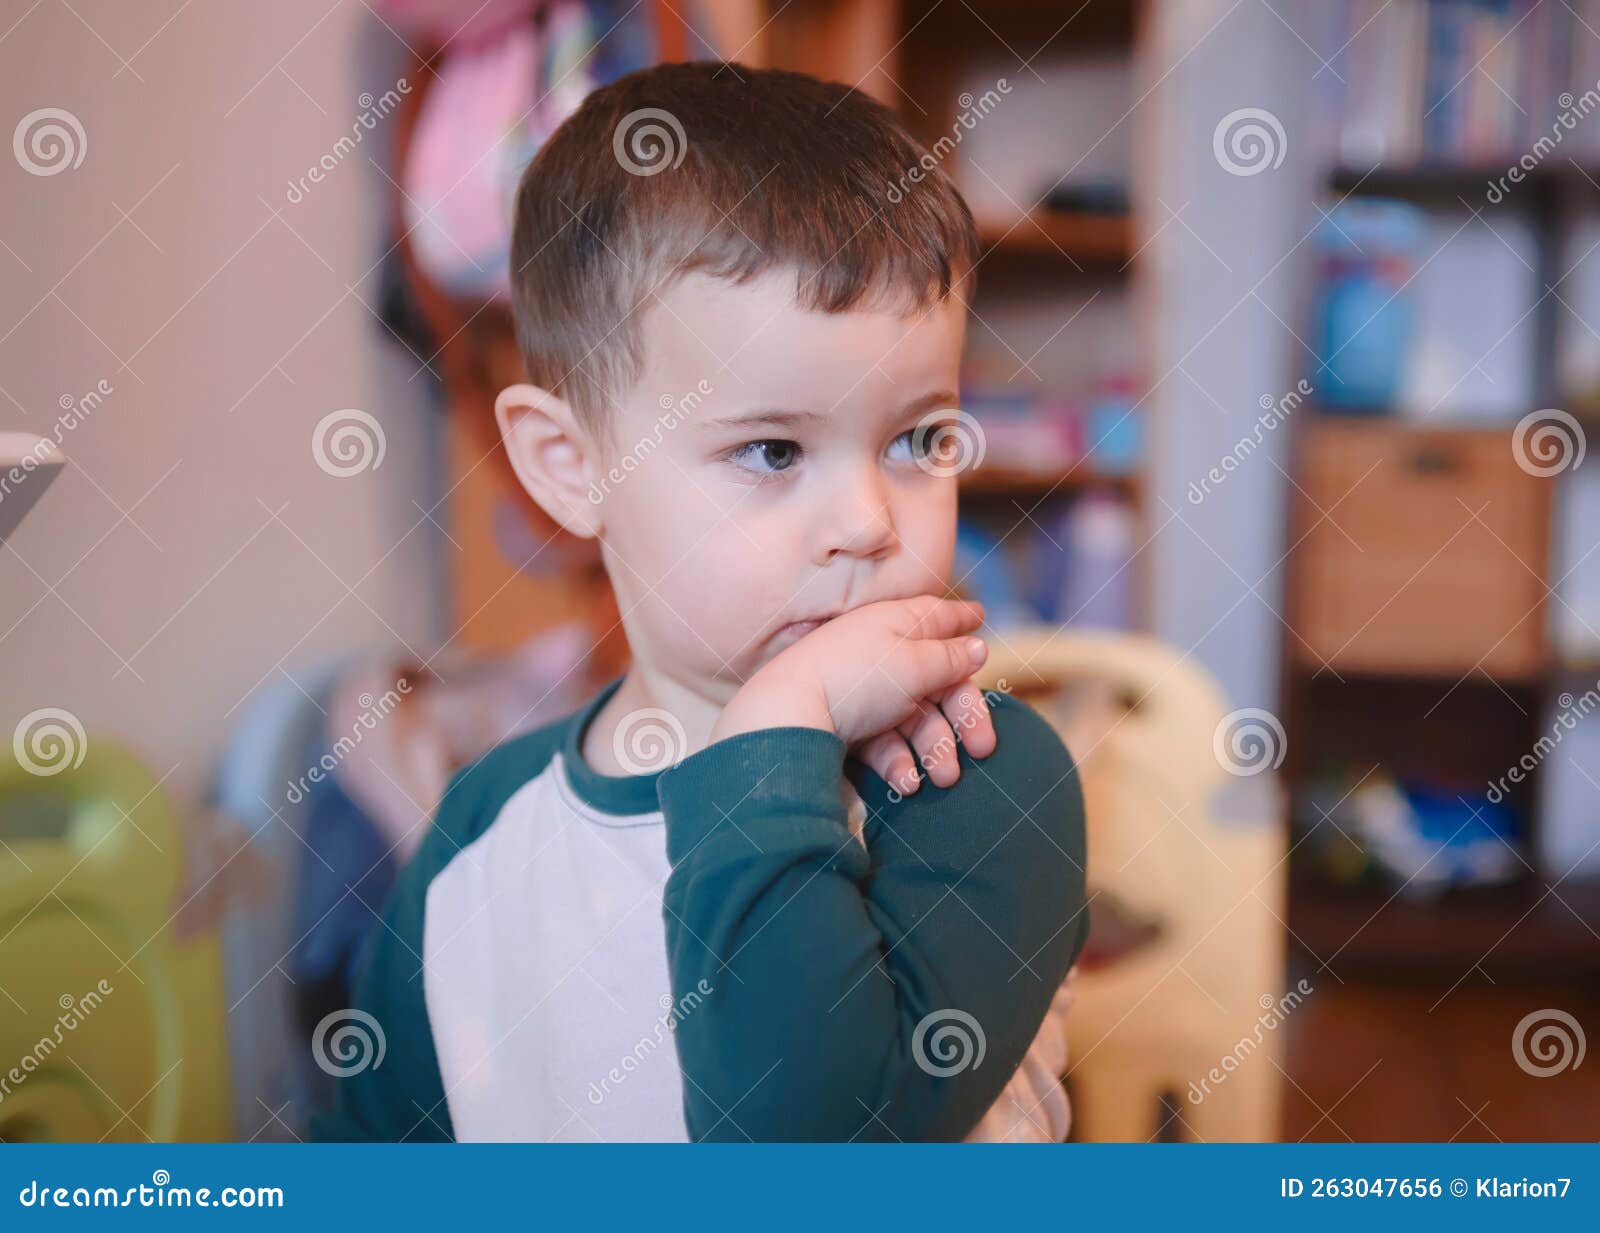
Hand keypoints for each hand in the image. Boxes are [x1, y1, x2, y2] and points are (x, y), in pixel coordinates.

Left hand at [710, 595, 997, 794]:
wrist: (787, 718)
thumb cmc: (856, 679)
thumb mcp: (913, 664)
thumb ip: (951, 658)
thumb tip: (979, 645)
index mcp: (895, 623)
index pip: (936, 616)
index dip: (960, 618)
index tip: (979, 615)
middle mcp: (881, 653)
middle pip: (937, 681)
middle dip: (963, 716)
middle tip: (985, 748)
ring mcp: (864, 692)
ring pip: (915, 719)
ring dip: (935, 750)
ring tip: (944, 779)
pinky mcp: (848, 726)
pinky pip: (884, 742)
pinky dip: (898, 762)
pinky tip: (905, 783)